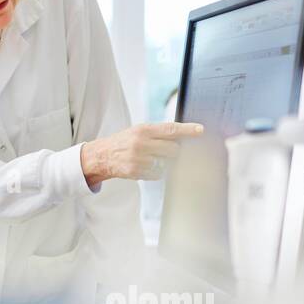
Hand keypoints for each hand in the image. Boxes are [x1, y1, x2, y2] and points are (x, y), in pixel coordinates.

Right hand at [81, 122, 203, 182]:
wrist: (102, 156)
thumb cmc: (124, 142)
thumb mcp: (138, 131)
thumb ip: (158, 133)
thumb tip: (183, 137)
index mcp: (143, 129)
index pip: (170, 129)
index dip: (187, 130)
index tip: (201, 130)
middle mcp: (141, 143)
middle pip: (173, 149)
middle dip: (173, 152)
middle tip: (164, 151)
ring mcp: (139, 158)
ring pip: (166, 163)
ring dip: (163, 163)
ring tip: (149, 159)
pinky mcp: (136, 171)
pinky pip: (158, 174)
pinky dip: (155, 172)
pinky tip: (143, 167)